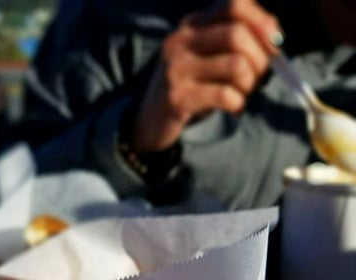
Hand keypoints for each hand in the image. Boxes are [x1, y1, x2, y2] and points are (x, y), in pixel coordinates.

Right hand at [131, 0, 281, 153]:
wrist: (149, 122)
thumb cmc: (189, 87)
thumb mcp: (205, 55)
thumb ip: (234, 40)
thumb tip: (275, 36)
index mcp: (192, 25)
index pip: (235, 4)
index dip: (262, 21)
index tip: (275, 43)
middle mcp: (181, 41)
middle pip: (238, 35)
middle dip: (260, 58)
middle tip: (259, 77)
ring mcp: (177, 70)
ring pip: (236, 66)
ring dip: (250, 84)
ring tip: (244, 94)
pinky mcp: (178, 98)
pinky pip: (224, 95)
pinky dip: (238, 103)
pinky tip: (235, 108)